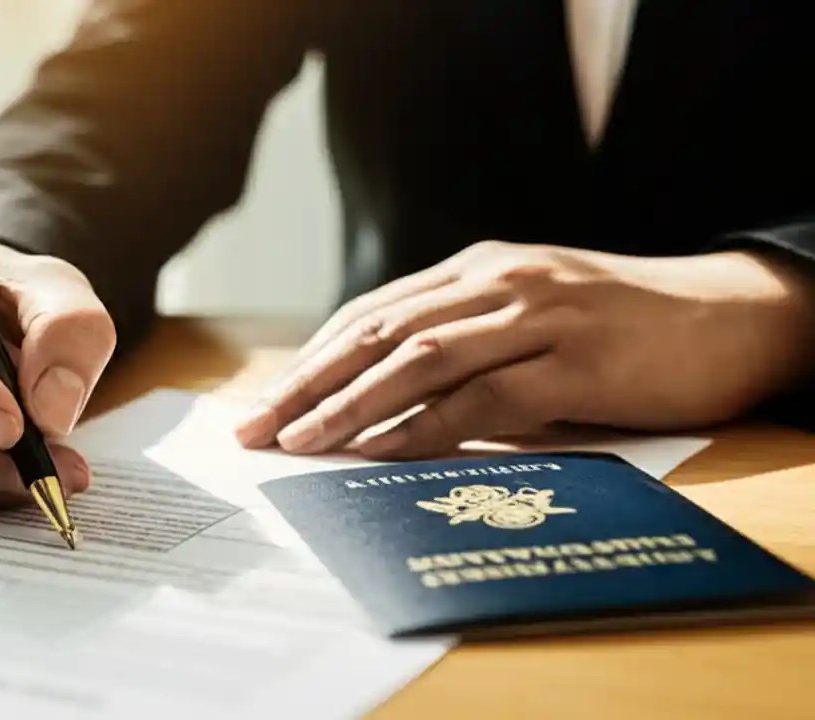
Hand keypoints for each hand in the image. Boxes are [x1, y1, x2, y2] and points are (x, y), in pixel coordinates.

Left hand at [235, 241, 814, 458]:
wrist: (728, 315)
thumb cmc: (619, 325)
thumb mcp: (529, 314)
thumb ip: (464, 339)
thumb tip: (380, 397)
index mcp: (478, 267)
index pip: (372, 313)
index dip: (311, 359)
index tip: (266, 401)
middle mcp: (498, 282)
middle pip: (377, 333)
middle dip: (307, 384)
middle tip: (253, 428)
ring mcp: (538, 316)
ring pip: (418, 360)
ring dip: (349, 406)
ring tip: (298, 444)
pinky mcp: (576, 362)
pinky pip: (484, 400)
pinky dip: (426, 429)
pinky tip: (382, 456)